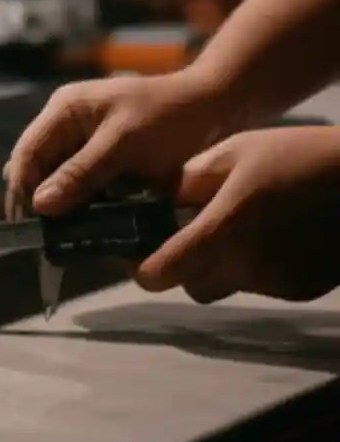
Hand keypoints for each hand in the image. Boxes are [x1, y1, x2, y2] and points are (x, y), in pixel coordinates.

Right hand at [5, 71, 235, 219]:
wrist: (216, 103)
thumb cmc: (170, 117)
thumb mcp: (123, 145)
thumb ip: (80, 173)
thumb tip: (40, 205)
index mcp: (64, 110)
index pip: (26, 153)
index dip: (22, 189)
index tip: (30, 225)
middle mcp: (66, 122)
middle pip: (35, 166)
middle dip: (37, 200)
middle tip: (44, 237)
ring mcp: (83, 138)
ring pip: (56, 177)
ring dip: (59, 204)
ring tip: (62, 234)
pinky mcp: (103, 154)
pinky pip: (80, 181)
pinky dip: (80, 201)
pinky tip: (84, 222)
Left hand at [136, 126, 339, 302]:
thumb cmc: (301, 156)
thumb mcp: (236, 151)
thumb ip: (189, 180)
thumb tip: (156, 202)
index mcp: (225, 229)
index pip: (164, 272)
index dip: (144, 271)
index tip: (139, 260)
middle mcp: (248, 265)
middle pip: (193, 286)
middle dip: (186, 267)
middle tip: (197, 235)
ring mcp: (277, 282)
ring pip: (227, 287)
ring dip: (224, 266)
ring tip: (247, 226)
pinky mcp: (301, 291)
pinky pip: (261, 286)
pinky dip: (258, 268)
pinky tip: (278, 237)